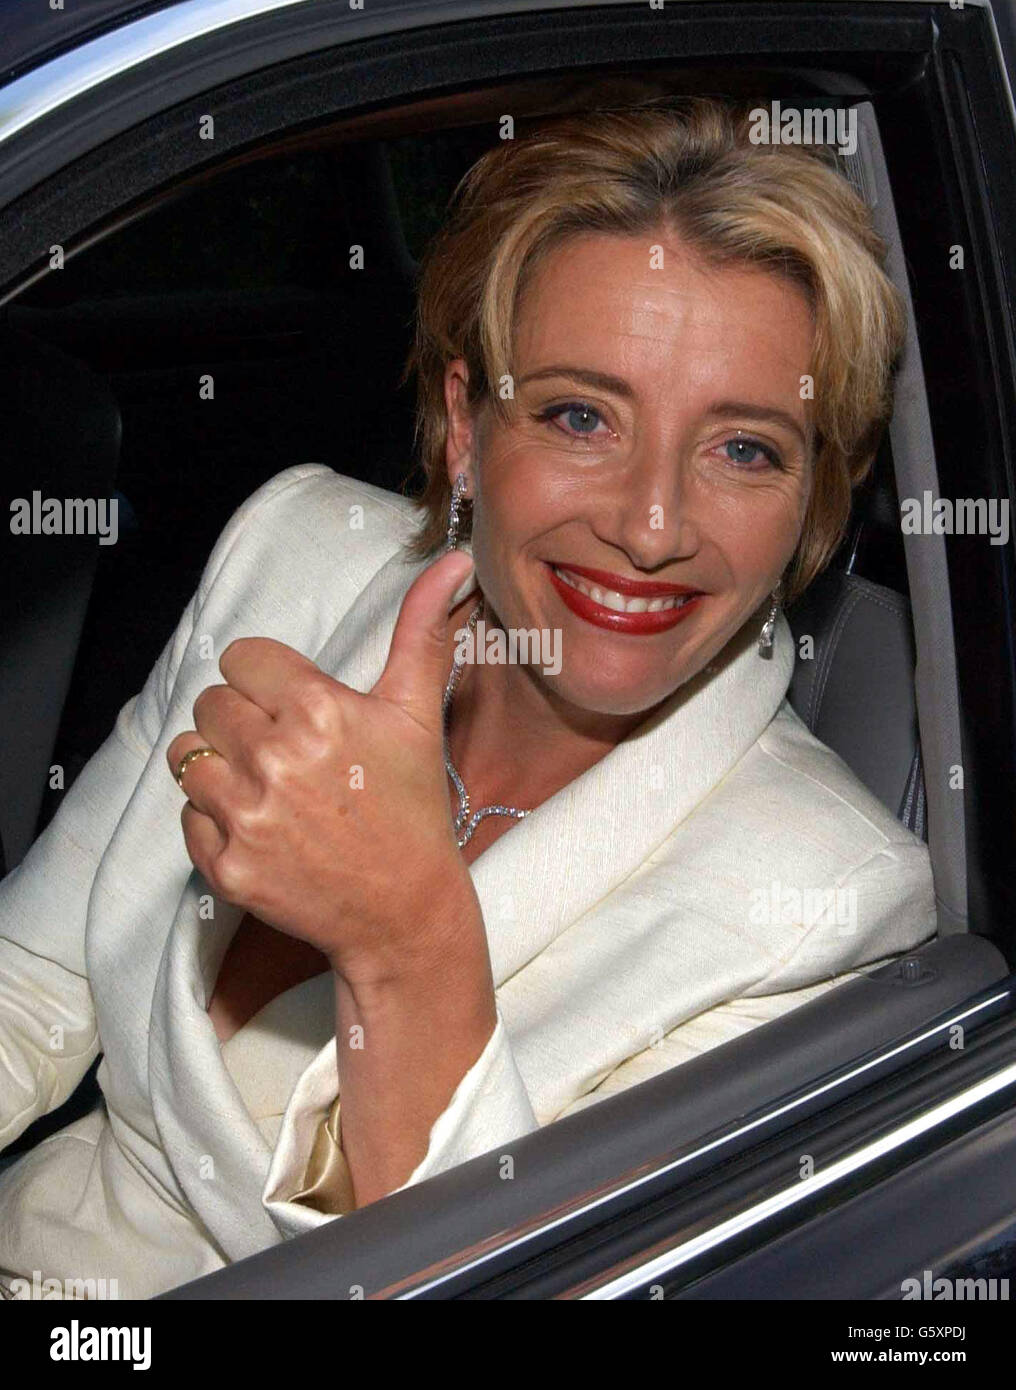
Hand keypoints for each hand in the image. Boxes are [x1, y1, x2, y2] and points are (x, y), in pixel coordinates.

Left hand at [166, 549, 484, 986]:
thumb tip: (452, 562)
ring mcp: (247, 817)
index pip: (241, 659)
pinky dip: (213, 822)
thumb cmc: (410, 808)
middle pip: (210, 704)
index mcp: (318, 710)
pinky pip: (186, 817)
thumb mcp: (416, 714)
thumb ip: (421, 631)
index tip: (294, 708)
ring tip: (264, 787)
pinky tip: (261, 829)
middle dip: (242, 723)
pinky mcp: (226, 866)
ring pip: (186, 757)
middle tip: (285, 753)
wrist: (404, 910)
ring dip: (216, 767)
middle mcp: (275, 759)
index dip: (267, 681)